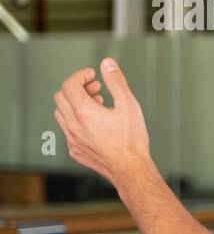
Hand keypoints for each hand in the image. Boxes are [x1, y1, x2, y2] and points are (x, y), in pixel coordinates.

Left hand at [53, 58, 150, 188]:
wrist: (130, 169)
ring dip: (75, 104)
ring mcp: (72, 139)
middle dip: (77, 88)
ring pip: (61, 114)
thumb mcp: (129, 105)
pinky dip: (76, 120)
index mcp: (84, 112)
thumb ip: (116, 82)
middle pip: (61, 97)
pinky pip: (68, 130)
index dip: (80, 76)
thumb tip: (107, 64)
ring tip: (97, 106)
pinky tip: (95, 124)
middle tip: (95, 88)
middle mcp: (73, 125)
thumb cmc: (132, 140)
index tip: (92, 75)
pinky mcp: (75, 150)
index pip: (70, 85)